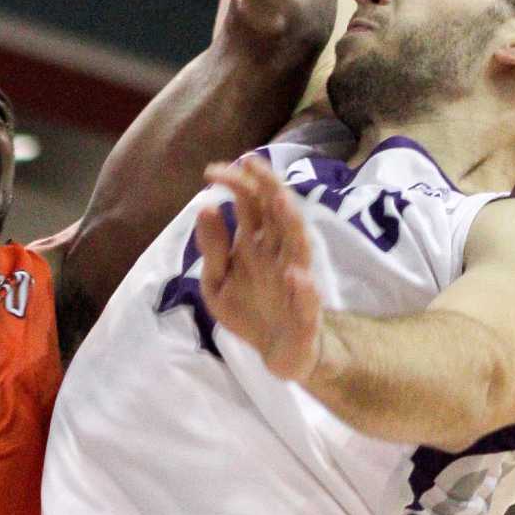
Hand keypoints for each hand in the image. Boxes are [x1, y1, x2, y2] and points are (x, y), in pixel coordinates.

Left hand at [193, 154, 323, 380]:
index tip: (212, 170)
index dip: (236, 183)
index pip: (252, 203)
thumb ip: (212, 248)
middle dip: (267, 186)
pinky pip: (308, 300)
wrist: (278, 352)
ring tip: (280, 202)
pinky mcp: (306, 315)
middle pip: (278, 213)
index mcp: (258, 243)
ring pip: (298, 246)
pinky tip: (297, 277)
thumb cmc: (249, 309)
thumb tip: (206, 207)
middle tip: (249, 162)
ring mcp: (296, 281)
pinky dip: (304, 289)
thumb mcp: (217, 281)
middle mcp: (280, 254)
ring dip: (291, 224)